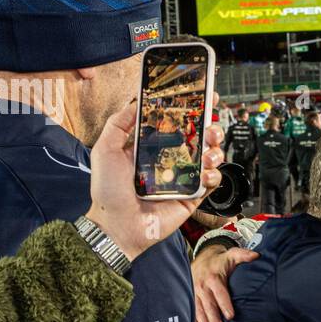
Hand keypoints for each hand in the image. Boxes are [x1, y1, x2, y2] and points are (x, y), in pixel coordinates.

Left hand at [85, 103, 223, 261]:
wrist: (117, 225)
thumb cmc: (108, 191)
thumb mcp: (105, 150)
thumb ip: (119, 124)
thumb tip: (136, 101)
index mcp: (153, 146)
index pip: (176, 122)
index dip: (191, 109)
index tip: (204, 96)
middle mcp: (171, 159)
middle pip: (200, 136)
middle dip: (211, 126)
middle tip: (210, 125)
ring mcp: (184, 177)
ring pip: (211, 156)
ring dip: (214, 149)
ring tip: (207, 152)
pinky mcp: (193, 196)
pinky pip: (212, 181)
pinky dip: (213, 174)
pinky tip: (205, 174)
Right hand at [193, 244, 257, 321]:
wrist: (201, 258)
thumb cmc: (221, 261)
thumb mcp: (232, 255)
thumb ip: (243, 255)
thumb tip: (256, 256)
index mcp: (214, 278)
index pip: (220, 293)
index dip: (225, 304)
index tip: (231, 316)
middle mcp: (203, 286)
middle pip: (209, 305)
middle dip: (214, 320)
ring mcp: (195, 293)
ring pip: (199, 311)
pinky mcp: (191, 297)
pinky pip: (192, 311)